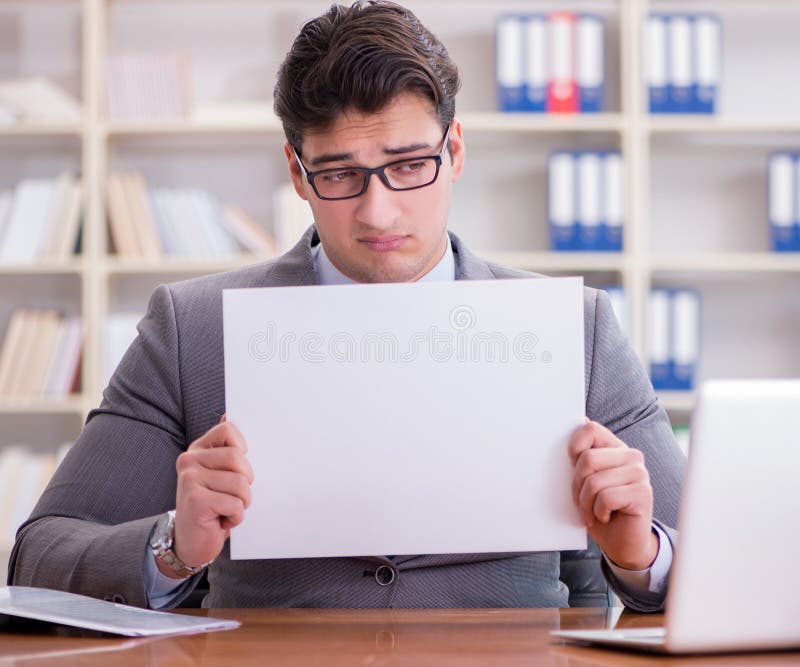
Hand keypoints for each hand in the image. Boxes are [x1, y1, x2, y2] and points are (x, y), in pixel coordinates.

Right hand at [160, 415, 253, 577]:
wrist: (190, 543)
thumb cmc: (213, 507)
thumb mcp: (221, 475)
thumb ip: (226, 447)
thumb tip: (228, 414)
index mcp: (198, 450)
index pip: (228, 429)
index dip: (243, 451)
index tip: (237, 470)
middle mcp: (189, 460)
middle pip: (238, 457)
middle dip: (246, 482)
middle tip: (233, 497)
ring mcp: (189, 479)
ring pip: (241, 483)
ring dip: (242, 503)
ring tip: (226, 509)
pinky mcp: (195, 500)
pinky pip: (235, 504)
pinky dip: (236, 517)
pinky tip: (221, 521)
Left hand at [568, 420, 657, 570]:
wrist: (621, 543)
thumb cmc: (599, 509)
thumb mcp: (584, 480)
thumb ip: (582, 454)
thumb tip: (581, 418)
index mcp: (614, 447)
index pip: (590, 429)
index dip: (574, 448)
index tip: (573, 469)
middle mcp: (630, 456)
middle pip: (587, 458)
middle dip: (577, 485)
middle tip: (582, 502)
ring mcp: (639, 473)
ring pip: (594, 482)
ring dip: (586, 504)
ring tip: (593, 512)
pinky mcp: (643, 493)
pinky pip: (606, 498)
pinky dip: (598, 512)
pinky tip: (606, 516)